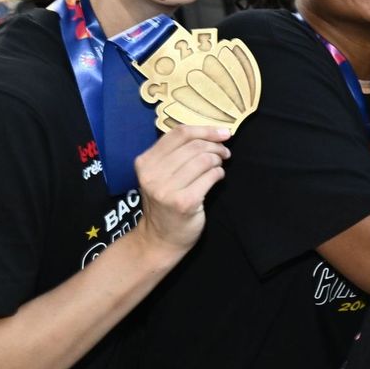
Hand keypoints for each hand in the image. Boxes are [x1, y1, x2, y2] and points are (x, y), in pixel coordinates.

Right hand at [132, 123, 231, 258]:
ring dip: (217, 160)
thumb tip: (214, 133)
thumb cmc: (165, 202)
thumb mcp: (160, 174)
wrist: (160, 238)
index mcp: (145, 162)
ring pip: (203, 160)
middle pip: (194, 145)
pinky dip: (219, 174)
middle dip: (216, 146)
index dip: (205, 129)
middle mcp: (152, 174)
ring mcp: (166, 189)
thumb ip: (177, 153)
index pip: (179, 134)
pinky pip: (210, 176)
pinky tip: (217, 178)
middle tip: (224, 153)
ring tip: (218, 166)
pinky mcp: (183, 202)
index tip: (224, 132)